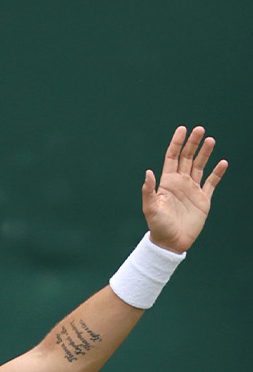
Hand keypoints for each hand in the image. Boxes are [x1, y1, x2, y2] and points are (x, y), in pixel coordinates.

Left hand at [143, 125, 226, 252]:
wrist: (171, 242)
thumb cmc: (158, 226)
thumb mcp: (150, 208)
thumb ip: (149, 190)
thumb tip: (148, 172)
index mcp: (166, 182)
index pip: (172, 157)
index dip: (176, 143)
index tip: (182, 129)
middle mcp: (180, 183)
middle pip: (187, 158)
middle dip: (193, 143)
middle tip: (199, 129)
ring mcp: (192, 190)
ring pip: (200, 167)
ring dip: (205, 153)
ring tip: (210, 140)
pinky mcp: (203, 199)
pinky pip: (212, 183)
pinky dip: (218, 173)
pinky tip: (222, 162)